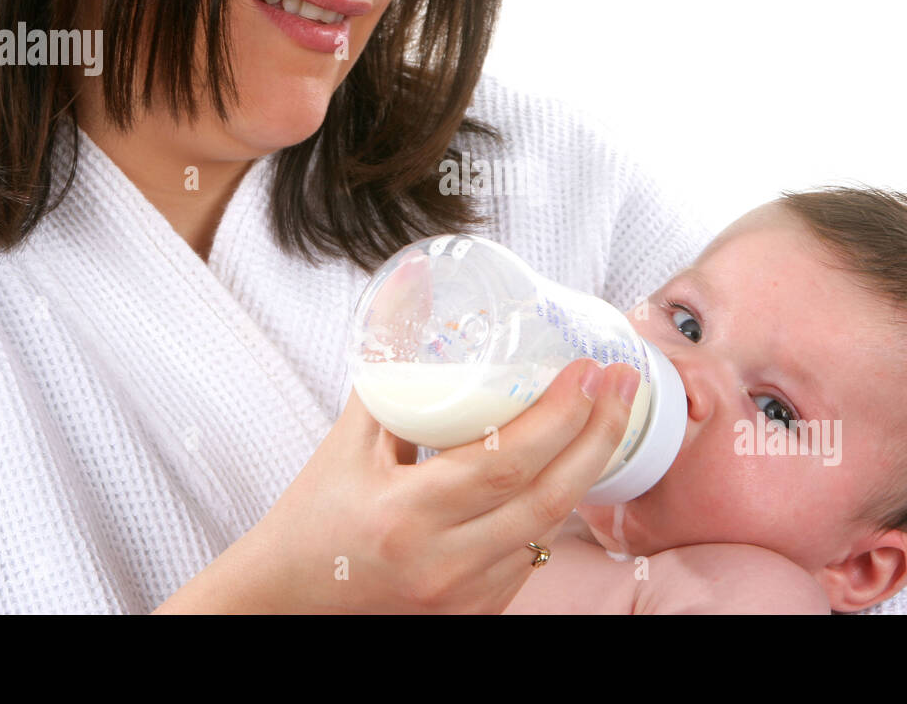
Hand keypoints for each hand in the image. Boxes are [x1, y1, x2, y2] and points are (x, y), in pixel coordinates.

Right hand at [154, 357, 639, 612]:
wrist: (284, 603)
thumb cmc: (309, 521)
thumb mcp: (346, 443)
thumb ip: (389, 372)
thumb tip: (414, 291)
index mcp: (405, 516)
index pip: (505, 463)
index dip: (559, 415)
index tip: (588, 370)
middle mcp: (442, 565)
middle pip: (548, 499)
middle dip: (598, 435)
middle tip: (622, 384)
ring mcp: (462, 599)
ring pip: (547, 531)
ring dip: (582, 472)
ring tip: (604, 419)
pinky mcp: (472, 615)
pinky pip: (529, 559)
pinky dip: (547, 512)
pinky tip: (559, 474)